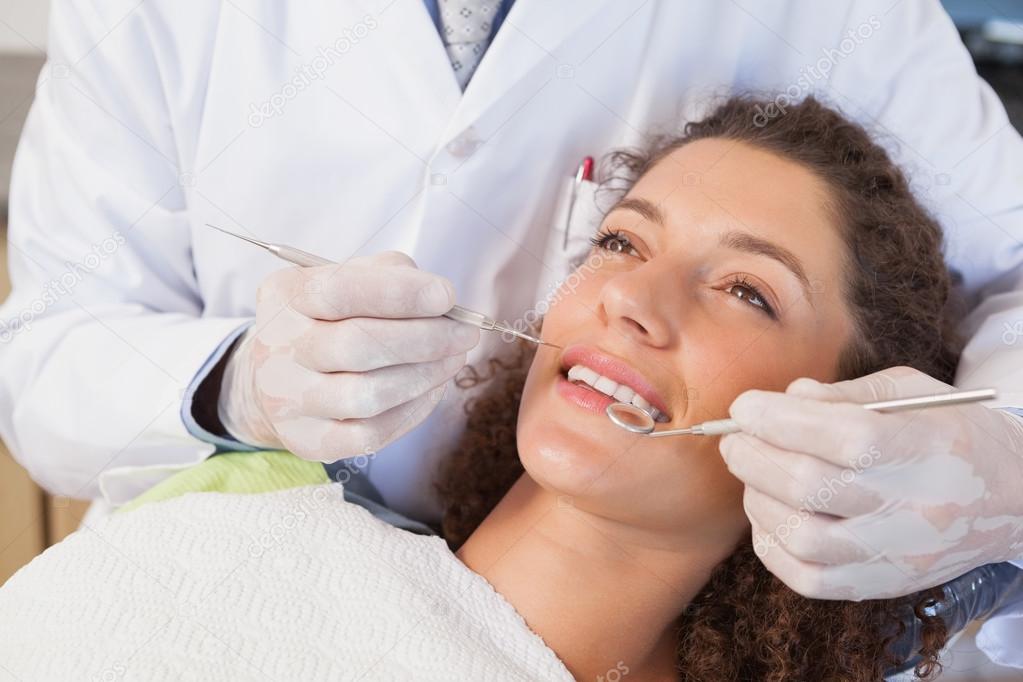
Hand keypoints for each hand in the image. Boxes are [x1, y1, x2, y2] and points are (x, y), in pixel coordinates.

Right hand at [218, 251, 478, 460]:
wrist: (282, 374)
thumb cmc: (331, 319)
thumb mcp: (350, 279)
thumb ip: (390, 277)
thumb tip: (441, 301)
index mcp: (286, 296)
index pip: (339, 290)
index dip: (400, 293)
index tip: (446, 296)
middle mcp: (277, 348)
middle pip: (357, 346)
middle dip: (426, 339)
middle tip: (466, 334)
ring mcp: (287, 400)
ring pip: (367, 395)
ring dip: (424, 376)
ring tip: (453, 359)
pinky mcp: (306, 441)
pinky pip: (370, 435)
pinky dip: (413, 411)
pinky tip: (432, 389)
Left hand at [719, 365, 1022, 599]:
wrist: (1010, 497)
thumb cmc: (948, 433)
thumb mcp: (909, 393)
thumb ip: (842, 393)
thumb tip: (784, 398)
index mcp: (923, 449)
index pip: (844, 436)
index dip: (780, 419)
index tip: (745, 406)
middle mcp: (911, 507)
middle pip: (810, 487)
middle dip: (753, 456)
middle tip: (735, 439)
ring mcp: (894, 554)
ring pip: (801, 536)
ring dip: (758, 498)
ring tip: (755, 473)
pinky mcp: (880, 585)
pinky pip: (807, 578)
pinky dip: (771, 544)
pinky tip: (771, 513)